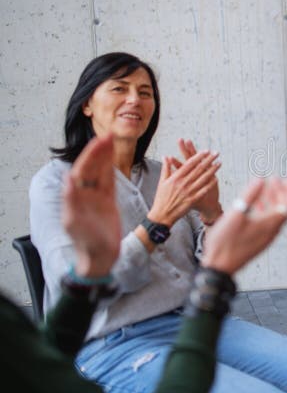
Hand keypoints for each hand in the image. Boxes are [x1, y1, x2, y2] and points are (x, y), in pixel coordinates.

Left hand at [62, 135, 120, 276]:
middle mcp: (83, 195)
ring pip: (100, 171)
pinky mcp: (107, 201)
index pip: (81, 171)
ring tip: (110, 139)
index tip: (98, 143)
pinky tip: (112, 157)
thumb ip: (71, 200)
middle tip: (108, 135)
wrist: (100, 257)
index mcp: (74, 198)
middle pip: (90, 168)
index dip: (89, 156)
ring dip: (104, 156)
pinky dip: (110, 168)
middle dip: (98, 151)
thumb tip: (68, 178)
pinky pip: (109, 181)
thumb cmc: (87, 243)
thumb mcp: (75, 223)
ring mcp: (96, 197)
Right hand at [148, 150, 220, 226]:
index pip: (189, 164)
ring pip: (203, 178)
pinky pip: (204, 190)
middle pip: (199, 169)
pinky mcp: (193, 200)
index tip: (206, 151)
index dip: (199, 156)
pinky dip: (210, 184)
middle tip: (216, 153)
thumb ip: (165, 168)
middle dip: (208, 160)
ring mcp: (189, 192)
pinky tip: (216, 179)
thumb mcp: (161, 182)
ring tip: (219, 163)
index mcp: (176, 178)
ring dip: (212, 170)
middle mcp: (183, 183)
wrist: (162, 215)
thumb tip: (165, 156)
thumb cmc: (161, 198)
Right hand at [202, 177, 286, 274]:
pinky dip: (265, 209)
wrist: (219, 267)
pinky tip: (256, 204)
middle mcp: (271, 231)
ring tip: (266, 187)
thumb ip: (249, 195)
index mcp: (270, 224)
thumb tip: (260, 180)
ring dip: (273, 199)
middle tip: (276, 180)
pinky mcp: (257, 240)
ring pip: (275, 214)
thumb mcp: (236, 214)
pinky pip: (267, 221)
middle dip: (281, 192)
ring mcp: (265, 236)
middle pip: (284, 208)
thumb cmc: (226, 244)